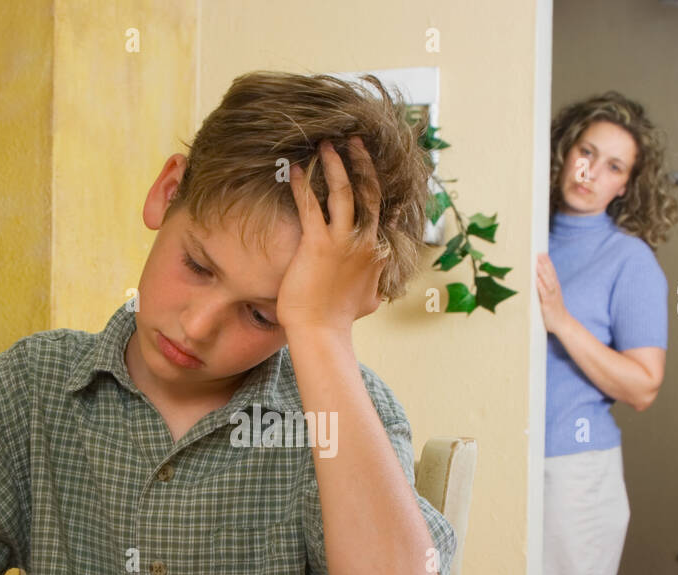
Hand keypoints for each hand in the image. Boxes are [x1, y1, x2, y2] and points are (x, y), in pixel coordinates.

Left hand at [276, 136, 384, 335]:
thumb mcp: (370, 300)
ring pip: (344, 192)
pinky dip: (302, 185)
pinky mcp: (317, 245)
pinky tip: (294, 170)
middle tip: (353, 140)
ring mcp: (343, 242)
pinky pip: (310, 206)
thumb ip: (375, 283)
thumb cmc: (340, 319)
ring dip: (334, 165)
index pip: (383, 209)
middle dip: (361, 161)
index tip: (372, 164)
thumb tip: (379, 290)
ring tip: (325, 144)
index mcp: (377, 251)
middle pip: (369, 191)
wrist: (322, 332)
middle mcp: (365, 242)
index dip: (378, 183)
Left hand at [536, 253, 571, 335]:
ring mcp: (552, 296)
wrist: (563, 324)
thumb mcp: (550, 297)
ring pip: (548, 282)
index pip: (551, 272)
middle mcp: (554, 290)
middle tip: (539, 254)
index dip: (547, 262)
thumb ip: (545, 289)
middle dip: (544, 263)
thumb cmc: (554, 311)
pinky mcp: (548, 304)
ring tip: (537, 263)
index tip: (542, 253)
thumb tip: (537, 280)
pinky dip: (541, 286)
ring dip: (542, 272)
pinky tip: (536, 280)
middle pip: (550, 274)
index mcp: (555, 287)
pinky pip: (544, 294)